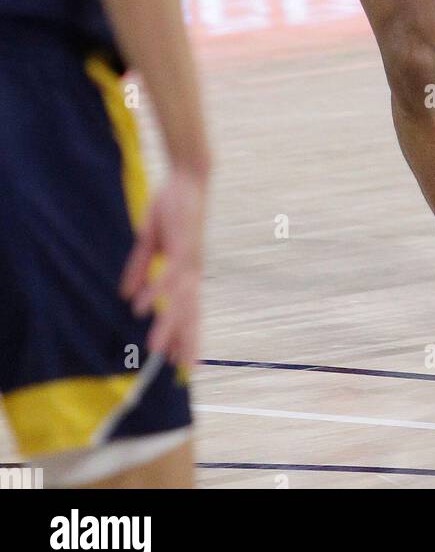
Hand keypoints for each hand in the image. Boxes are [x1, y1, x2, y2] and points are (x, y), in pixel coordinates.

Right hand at [120, 166, 207, 368]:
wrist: (187, 180)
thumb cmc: (171, 210)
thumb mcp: (150, 244)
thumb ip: (140, 268)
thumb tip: (126, 296)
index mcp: (186, 273)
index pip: (188, 311)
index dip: (186, 337)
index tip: (182, 365)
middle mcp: (191, 272)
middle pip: (189, 313)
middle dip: (185, 342)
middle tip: (182, 371)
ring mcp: (188, 260)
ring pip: (178, 300)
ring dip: (166, 325)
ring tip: (154, 350)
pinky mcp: (180, 246)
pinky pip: (166, 273)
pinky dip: (155, 289)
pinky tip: (143, 306)